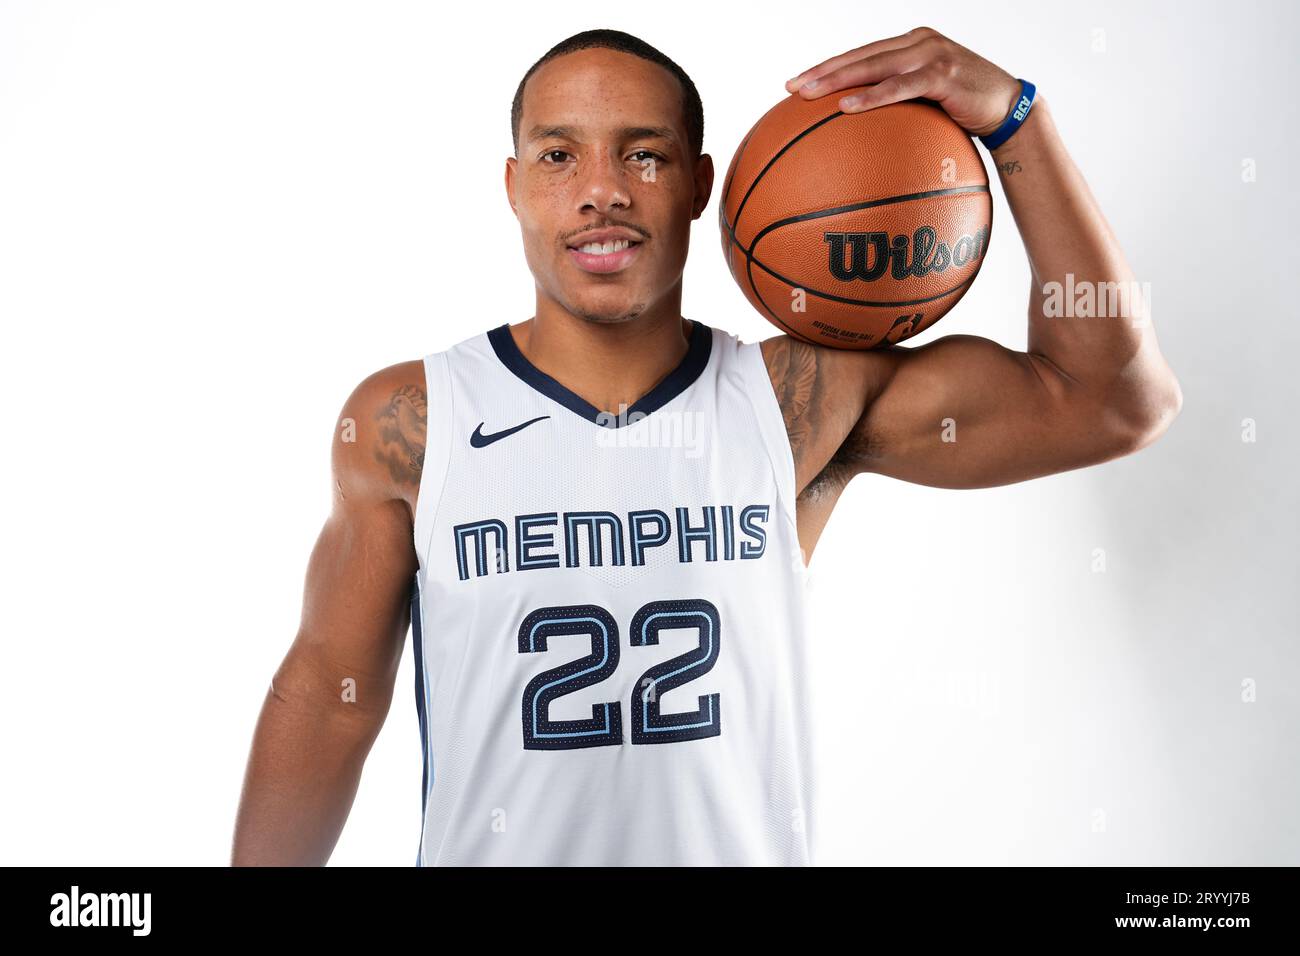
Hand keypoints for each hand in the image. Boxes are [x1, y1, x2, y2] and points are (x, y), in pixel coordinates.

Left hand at [785, 27, 1021, 137]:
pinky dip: (874, 97)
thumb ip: (898, 110)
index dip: (826, 67)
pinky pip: (901, 86)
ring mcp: (931, 54)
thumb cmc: (963, 114)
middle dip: (822, 72)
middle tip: (791, 88)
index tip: (794, 85)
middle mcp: (918, 42)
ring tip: (808, 96)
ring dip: (838, 80)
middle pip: (860, 55)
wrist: (1008, 109)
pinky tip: (847, 108)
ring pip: (874, 65)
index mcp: (909, 46)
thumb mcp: (926, 106)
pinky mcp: (944, 72)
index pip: (860, 54)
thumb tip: (861, 141)